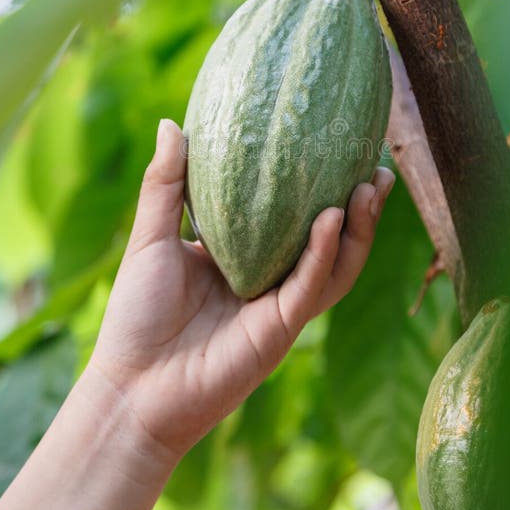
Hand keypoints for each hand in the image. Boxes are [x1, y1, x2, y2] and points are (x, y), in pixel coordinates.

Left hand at [91, 118, 394, 458]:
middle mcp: (270, 279)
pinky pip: (309, 287)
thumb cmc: (137, 315)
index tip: (340, 146)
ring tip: (370, 186)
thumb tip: (172, 122)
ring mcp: (279, 306)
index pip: (293, 217)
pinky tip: (330, 219)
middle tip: (377, 166)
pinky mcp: (279, 330)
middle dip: (360, 207)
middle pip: (330, 240)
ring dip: (357, 228)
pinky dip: (323, 254)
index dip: (320, 185)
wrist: (132, 387)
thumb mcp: (151, 239)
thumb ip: (165, 185)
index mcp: (245, 257)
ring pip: (336, 265)